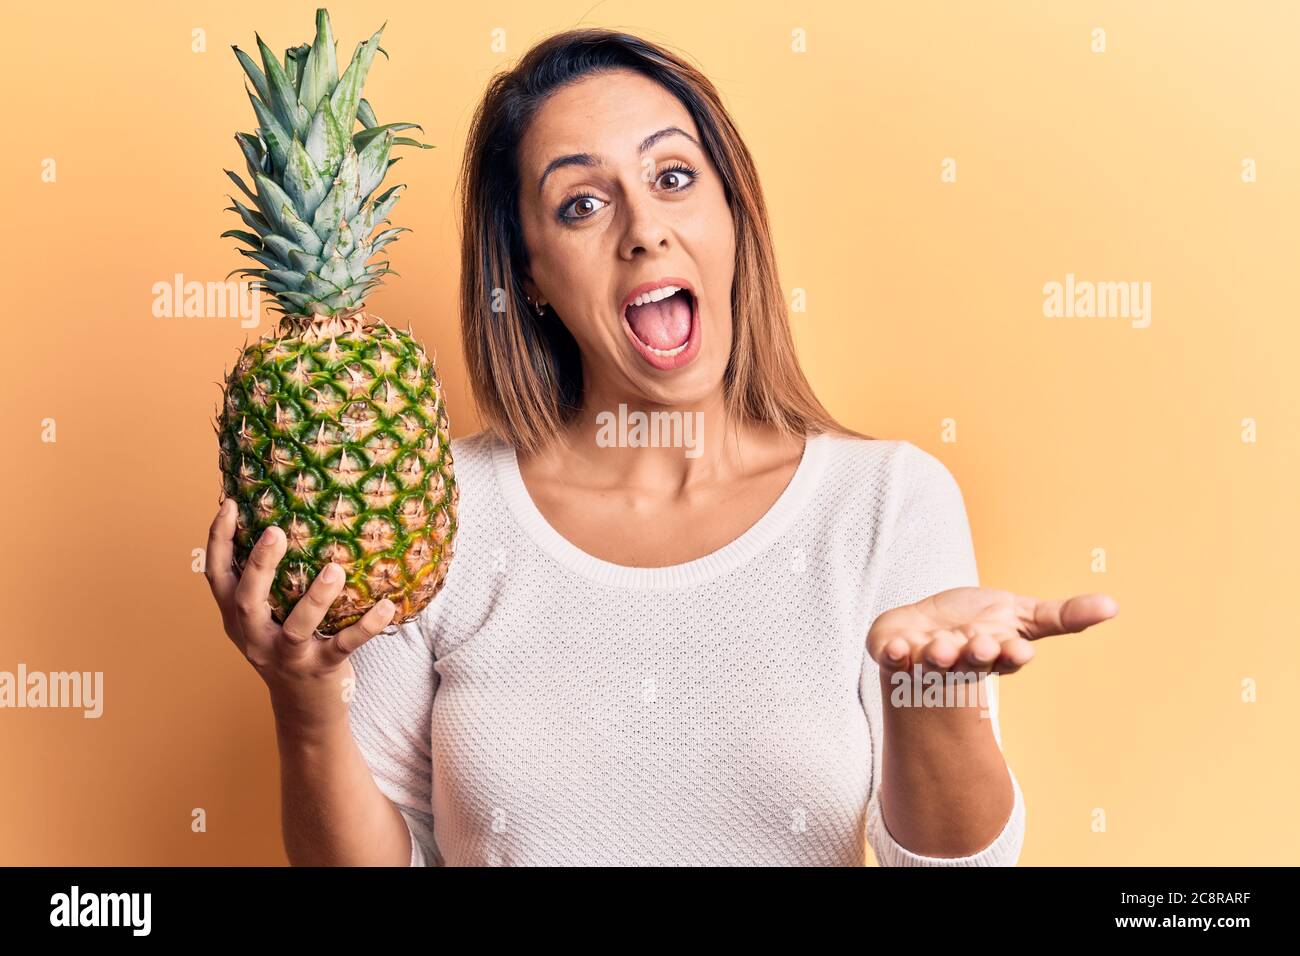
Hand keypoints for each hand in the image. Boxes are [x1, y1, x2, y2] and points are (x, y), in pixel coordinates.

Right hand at [204, 498, 398, 730]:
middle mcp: (255, 638)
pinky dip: (367, 626)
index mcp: (238, 620)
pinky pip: (345, 645)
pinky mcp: (320, 669)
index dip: (218, 541)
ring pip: (296, 626)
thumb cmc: (288, 649)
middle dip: (259, 565)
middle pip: (246, 600)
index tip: (231, 504)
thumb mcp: (267, 620)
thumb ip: (268, 584)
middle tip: (276, 531)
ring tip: (335, 568)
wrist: (305, 711)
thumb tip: (285, 523)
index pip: (217, 577)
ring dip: (316, 597)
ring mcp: (287, 656)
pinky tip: (387, 606)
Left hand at [867, 587, 1118, 677]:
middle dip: (977, 653)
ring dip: (938, 654)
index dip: (1013, 654)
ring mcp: (926, 656)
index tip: (1019, 650)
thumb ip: (1063, 615)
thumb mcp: (1023, 614)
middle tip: (979, 646)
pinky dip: (893, 651)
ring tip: (940, 648)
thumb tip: (1114, 605)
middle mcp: (961, 658)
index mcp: (995, 651)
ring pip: (934, 658)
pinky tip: (897, 647)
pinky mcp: (893, 649)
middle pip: (972, 659)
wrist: (924, 629)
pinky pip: (891, 653)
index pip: (1009, 656)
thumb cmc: (978, 622)